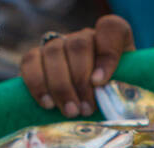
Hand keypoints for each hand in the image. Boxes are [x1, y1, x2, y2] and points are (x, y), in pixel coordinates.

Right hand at [20, 14, 134, 117]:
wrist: (86, 99)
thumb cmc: (107, 96)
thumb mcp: (122, 90)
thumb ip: (121, 90)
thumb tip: (116, 106)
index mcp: (110, 39)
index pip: (112, 29)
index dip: (107, 53)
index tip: (100, 83)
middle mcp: (84, 37)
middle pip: (78, 45)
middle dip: (80, 81)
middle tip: (84, 110)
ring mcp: (60, 44)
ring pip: (54, 53)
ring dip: (61, 87)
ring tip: (69, 112)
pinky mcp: (37, 55)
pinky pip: (31, 62)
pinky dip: (37, 84)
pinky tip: (47, 104)